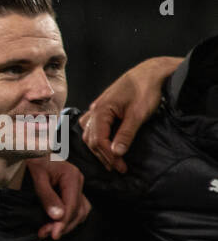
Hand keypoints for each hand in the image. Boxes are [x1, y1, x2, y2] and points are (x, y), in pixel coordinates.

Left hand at [29, 158, 89, 239]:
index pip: (72, 205)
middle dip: (63, 225)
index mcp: (72, 176)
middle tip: (45, 234)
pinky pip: (75, 208)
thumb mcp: (37, 176)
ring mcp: (76, 186)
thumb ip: (47, 196)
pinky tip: (54, 225)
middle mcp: (78, 181)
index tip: (53, 234)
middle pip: (78, 211)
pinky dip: (67, 219)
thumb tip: (58, 216)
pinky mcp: (71, 190)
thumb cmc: (32, 161)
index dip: (63, 222)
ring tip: (48, 232)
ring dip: (66, 224)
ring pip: (79, 212)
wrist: (29, 151)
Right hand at [79, 56, 182, 171]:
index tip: (121, 167)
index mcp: (100, 111)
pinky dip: (94, 137)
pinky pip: (90, 126)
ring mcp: (96, 108)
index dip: (109, 156)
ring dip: (97, 149)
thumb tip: (117, 153)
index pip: (99, 140)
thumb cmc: (145, 89)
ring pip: (89, 134)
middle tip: (117, 168)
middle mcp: (94, 110)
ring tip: (109, 160)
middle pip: (91, 139)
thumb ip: (126, 134)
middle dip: (103, 156)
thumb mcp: (138, 114)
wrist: (150, 72)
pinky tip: (102, 143)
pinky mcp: (102, 107)